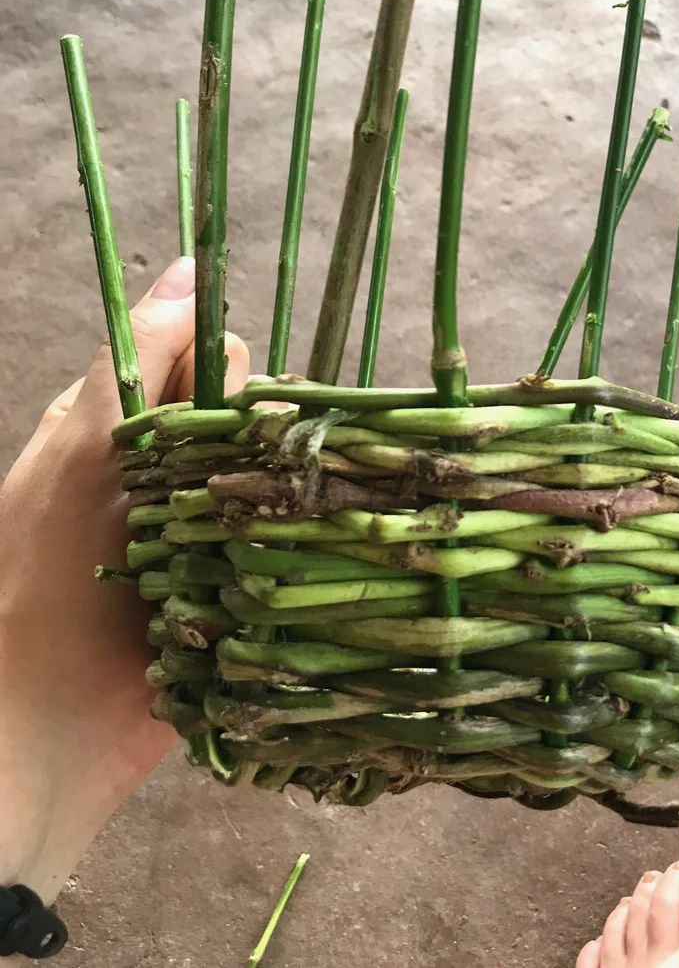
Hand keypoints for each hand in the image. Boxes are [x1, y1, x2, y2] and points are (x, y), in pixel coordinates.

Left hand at [0, 258, 249, 901]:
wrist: (42, 729)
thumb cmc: (42, 574)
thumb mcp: (81, 449)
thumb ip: (138, 360)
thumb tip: (192, 268)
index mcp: (121, 431)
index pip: (195, 358)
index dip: (218, 360)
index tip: (235, 387)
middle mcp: (166, 474)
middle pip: (244, 413)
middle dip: (253, 430)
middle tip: (225, 480)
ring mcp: (205, 533)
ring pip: (273, 473)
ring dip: (281, 486)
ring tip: (275, 512)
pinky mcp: (236, 588)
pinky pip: (284, 541)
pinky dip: (297, 538)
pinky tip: (317, 538)